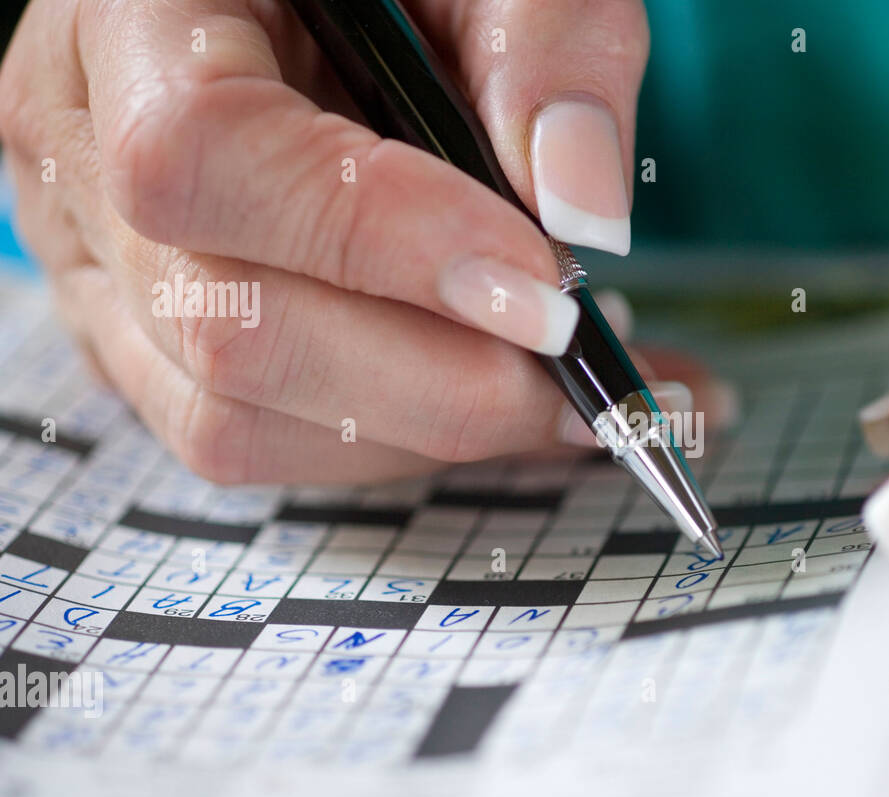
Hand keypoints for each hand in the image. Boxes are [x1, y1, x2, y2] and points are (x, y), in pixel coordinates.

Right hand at [0, 0, 716, 480]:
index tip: (547, 293)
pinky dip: (397, 443)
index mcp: (130, 12)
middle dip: (441, 384)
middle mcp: (81, 154)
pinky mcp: (147, 344)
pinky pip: (259, 440)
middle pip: (229, 328)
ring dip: (429, 431)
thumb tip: (586, 221)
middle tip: (588, 372)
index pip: (206, 156)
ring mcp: (100, 267)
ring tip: (562, 390)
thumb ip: (548, 47)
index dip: (385, 242)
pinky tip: (499, 404)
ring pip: (236, 417)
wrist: (316, 10)